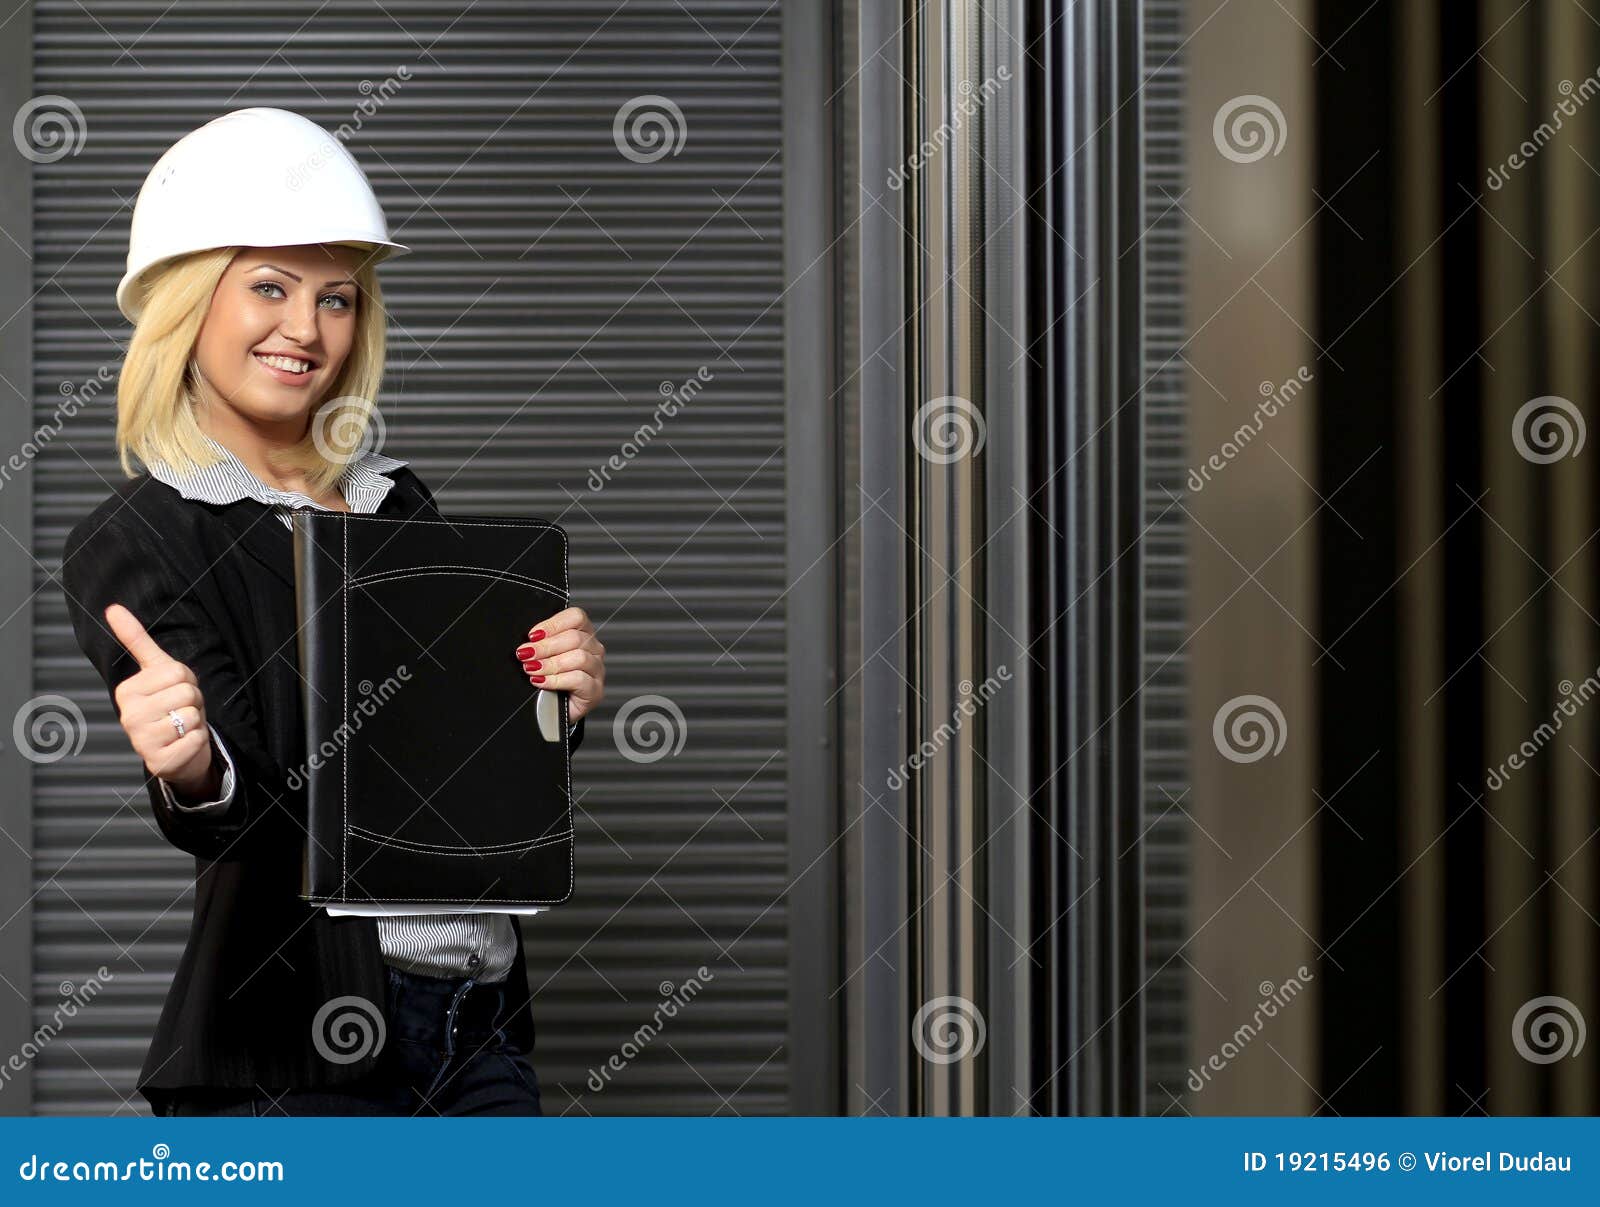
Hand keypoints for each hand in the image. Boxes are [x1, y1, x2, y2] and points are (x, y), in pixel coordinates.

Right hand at [105, 603, 218, 797]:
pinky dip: (198, 741)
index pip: (178, 672)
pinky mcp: (158, 762)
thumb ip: (136, 639)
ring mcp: (141, 741)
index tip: (175, 692)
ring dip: (196, 721)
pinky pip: (195, 739)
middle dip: (194, 701)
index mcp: (127, 691)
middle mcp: (127, 716)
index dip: (188, 681)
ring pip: (192, 715)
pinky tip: (183, 745)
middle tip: (181, 711)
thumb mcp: (158, 670)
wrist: (181, 749)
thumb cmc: (172, 705)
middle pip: (187, 692)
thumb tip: (112, 607)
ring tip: (182, 727)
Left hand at [514, 605, 604, 723]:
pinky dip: (556, 679)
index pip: (576, 617)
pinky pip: (578, 679)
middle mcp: (594, 649)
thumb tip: (526, 639)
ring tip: (532, 669)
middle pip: (575, 638)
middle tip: (526, 654)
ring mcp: (597, 670)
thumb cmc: (547, 679)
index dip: (553, 624)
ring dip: (550, 663)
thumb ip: (539, 643)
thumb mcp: (542, 656)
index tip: (532, 635)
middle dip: (545, 646)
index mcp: (583, 634)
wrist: (552, 711)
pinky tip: (541, 681)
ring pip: (579, 657)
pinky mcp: (595, 690)